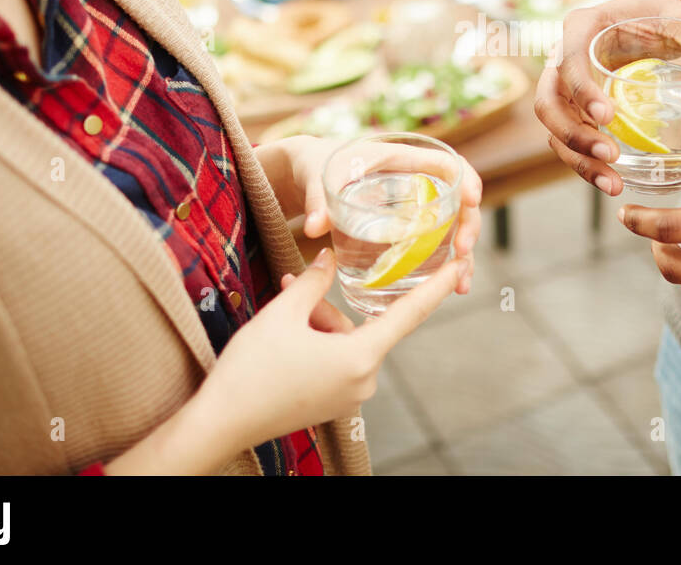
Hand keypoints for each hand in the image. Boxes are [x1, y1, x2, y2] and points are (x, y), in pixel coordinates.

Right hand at [200, 249, 466, 457]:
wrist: (220, 423)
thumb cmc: (251, 369)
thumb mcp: (283, 313)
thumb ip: (314, 281)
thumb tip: (329, 257)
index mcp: (360, 358)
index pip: (410, 313)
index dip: (436, 285)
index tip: (460, 265)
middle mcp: (363, 381)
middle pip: (358, 325)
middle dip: (323, 307)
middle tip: (288, 292)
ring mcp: (349, 396)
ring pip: (344, 341)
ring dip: (315, 326)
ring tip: (278, 327)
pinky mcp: (333, 403)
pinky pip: (336, 361)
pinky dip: (315, 345)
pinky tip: (284, 343)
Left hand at [262, 135, 481, 293]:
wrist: (308, 173)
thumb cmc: (316, 165)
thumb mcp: (316, 178)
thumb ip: (316, 200)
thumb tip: (314, 228)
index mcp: (400, 160)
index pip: (447, 163)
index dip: (466, 179)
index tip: (471, 201)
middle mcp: (415, 182)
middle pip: (458, 200)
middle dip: (468, 226)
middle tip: (462, 253)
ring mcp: (413, 205)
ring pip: (452, 226)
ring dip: (464, 254)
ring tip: (461, 284)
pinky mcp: (406, 225)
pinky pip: (435, 242)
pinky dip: (446, 263)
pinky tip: (450, 288)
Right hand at [535, 0, 680, 196]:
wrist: (645, 15)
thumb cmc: (662, 14)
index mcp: (581, 26)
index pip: (568, 61)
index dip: (582, 91)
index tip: (608, 117)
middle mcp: (561, 55)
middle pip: (548, 103)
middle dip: (573, 136)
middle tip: (611, 156)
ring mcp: (562, 85)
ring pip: (552, 128)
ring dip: (577, 160)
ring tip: (613, 185)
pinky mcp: (572, 108)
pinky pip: (566, 140)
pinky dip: (584, 164)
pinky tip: (612, 182)